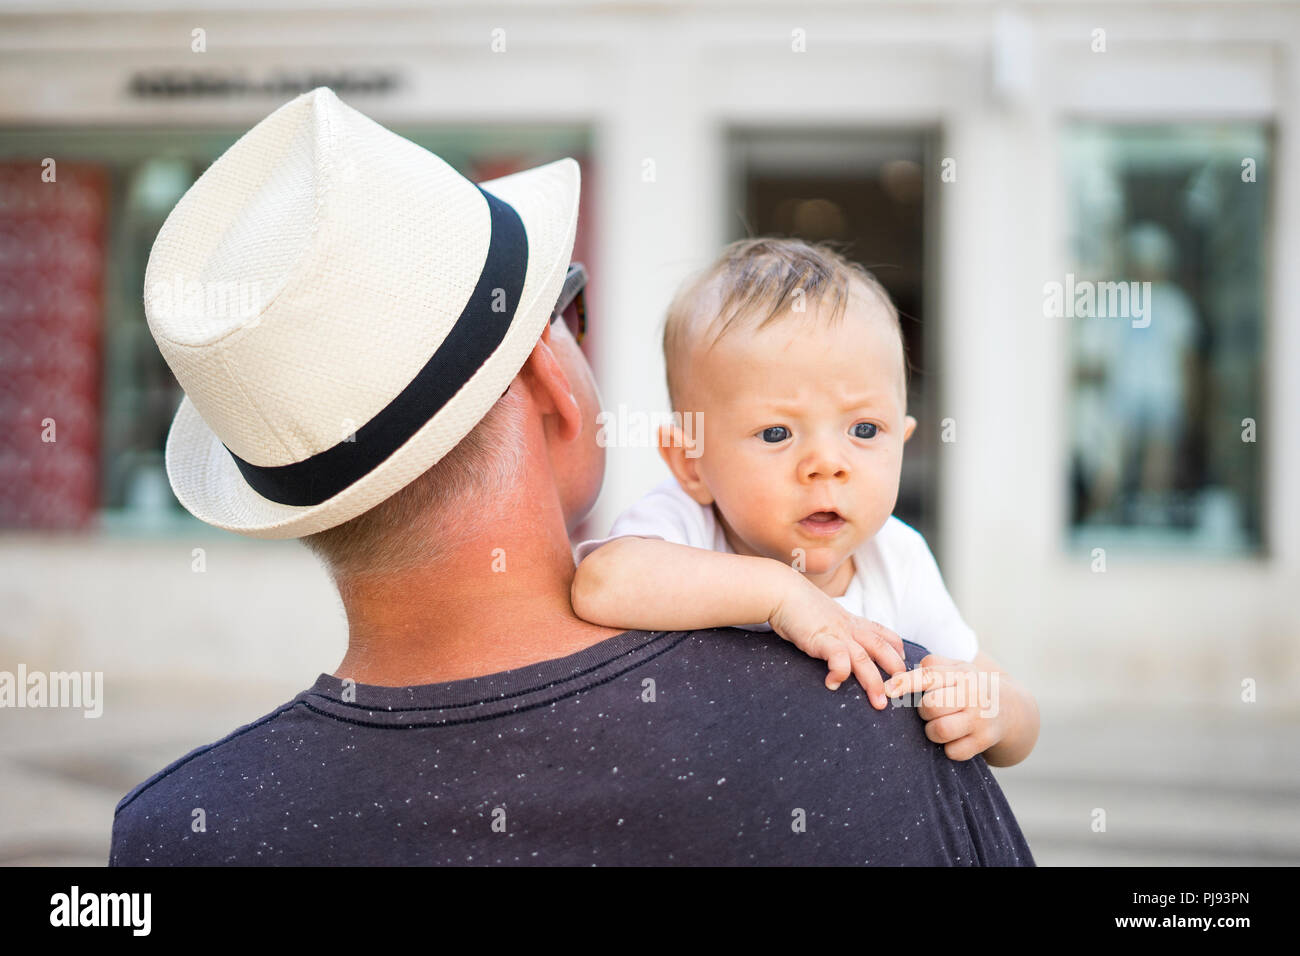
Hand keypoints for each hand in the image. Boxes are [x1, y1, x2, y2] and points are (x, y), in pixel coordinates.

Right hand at [768, 570, 906, 708]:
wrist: (782, 591)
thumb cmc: (798, 606)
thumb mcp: (825, 617)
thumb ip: (835, 630)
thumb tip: (836, 646)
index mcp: (852, 622)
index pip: (883, 633)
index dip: (896, 649)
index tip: (903, 664)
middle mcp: (849, 628)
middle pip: (882, 648)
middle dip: (895, 670)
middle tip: (903, 690)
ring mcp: (837, 633)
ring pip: (864, 659)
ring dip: (873, 682)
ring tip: (879, 703)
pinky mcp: (821, 638)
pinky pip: (838, 656)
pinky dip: (839, 672)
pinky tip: (834, 684)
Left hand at [883, 654, 1005, 760]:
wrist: (1011, 709)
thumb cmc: (970, 686)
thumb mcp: (957, 668)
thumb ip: (932, 665)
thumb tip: (899, 672)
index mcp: (961, 674)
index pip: (928, 677)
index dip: (904, 683)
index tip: (887, 690)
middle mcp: (973, 695)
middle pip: (930, 706)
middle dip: (923, 711)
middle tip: (930, 710)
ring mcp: (980, 719)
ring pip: (939, 730)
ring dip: (932, 731)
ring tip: (938, 725)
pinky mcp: (985, 741)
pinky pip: (953, 752)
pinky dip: (948, 748)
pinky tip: (955, 739)